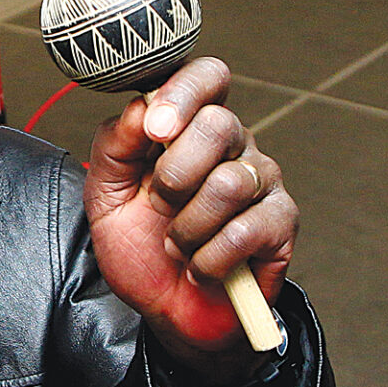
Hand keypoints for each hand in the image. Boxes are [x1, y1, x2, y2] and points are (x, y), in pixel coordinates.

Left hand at [84, 57, 297, 379]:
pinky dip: (209, 256)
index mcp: (190, 126)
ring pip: (229, 181)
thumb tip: (139, 107)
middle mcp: (233, 144)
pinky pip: (247, 228)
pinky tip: (201, 266)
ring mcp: (262, 181)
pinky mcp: (281, 223)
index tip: (155, 128)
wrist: (167, 310)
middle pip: (218, 123)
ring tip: (176, 243)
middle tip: (158, 205)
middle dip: (173, 175)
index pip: (207, 77)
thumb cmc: (139, 245)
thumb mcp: (106, 194)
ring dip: (187, 225)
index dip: (183, 93)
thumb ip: (115, 146)